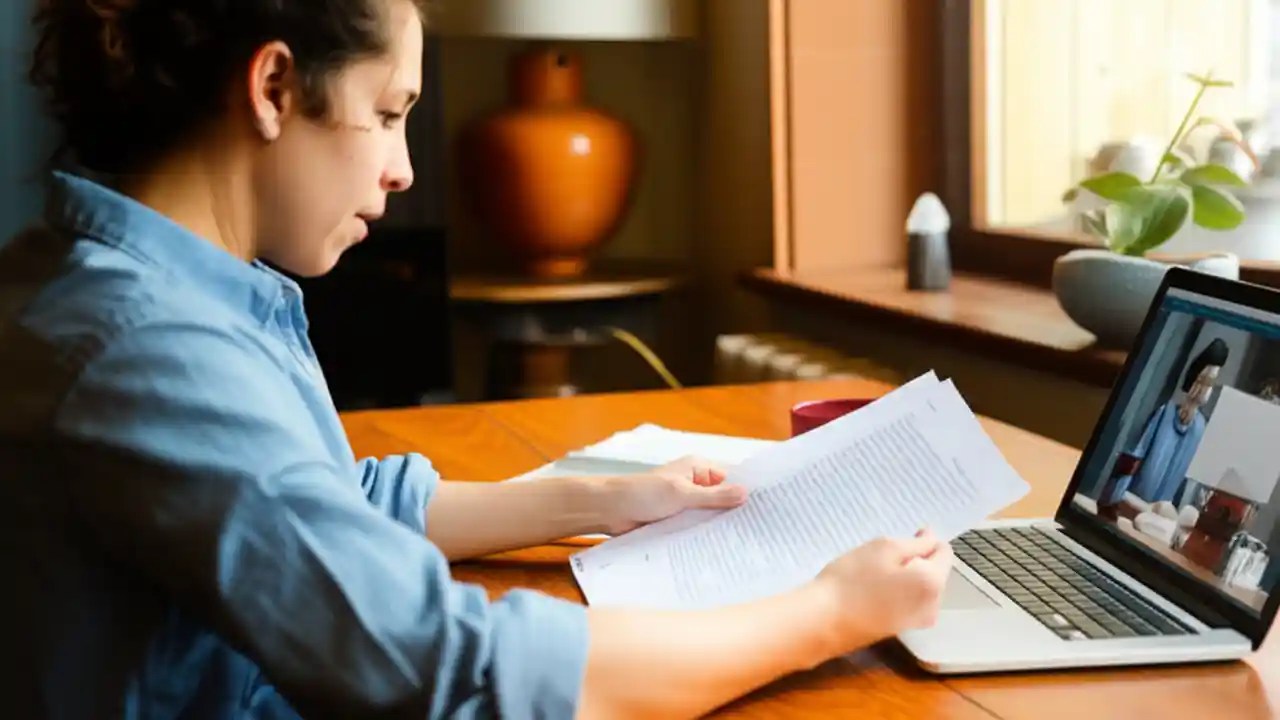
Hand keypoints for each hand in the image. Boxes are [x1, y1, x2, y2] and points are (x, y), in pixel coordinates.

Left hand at [598, 455, 748, 534]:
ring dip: (718, 526)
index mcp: (697, 468)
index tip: (765, 508)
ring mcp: (685, 503)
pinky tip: (719, 549)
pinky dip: (704, 535)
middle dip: (734, 512)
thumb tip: (745, 494)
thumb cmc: (643, 493)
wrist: (610, 511)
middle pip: (721, 498)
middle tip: (757, 531)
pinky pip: (695, 527)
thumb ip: (714, 496)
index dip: (745, 492)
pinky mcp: (676, 520)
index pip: (730, 478)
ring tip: (744, 543)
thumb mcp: (682, 494)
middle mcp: (693, 484)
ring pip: (709, 515)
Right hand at [814, 529, 952, 654]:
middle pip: (934, 571)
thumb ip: (916, 542)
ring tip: (873, 575)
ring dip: (904, 576)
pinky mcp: (901, 630)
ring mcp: (917, 622)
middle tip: (880, 558)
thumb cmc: (851, 580)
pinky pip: (908, 602)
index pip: (944, 551)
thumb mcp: (883, 548)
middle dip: (914, 561)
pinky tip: (871, 591)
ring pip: (920, 587)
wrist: (822, 623)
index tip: (897, 542)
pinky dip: (896, 592)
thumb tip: (932, 539)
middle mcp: (934, 606)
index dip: (923, 540)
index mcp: (934, 583)